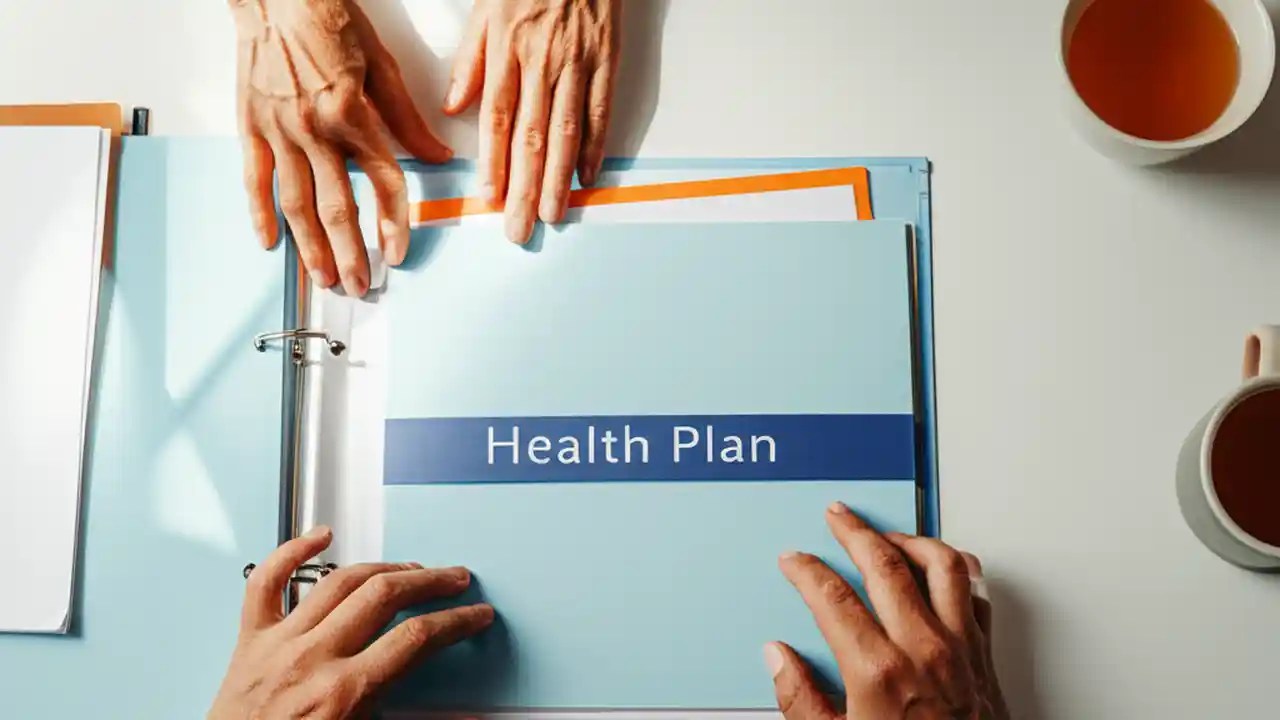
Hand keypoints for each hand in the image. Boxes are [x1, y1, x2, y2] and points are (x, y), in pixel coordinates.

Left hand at [208, 526, 493, 718]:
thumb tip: (466, 718)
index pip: (415, 639)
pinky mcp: (251, 640)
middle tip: (454, 580)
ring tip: (411, 567)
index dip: (455, 621)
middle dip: (430, 582)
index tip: (475, 615)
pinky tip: (320, 536)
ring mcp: (279, 643)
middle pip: (384, 596)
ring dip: (384, 567)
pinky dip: (292, 551)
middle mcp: (311, 659)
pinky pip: (267, 582)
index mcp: (342, 695)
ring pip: (340, 582)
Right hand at [231, 0, 452, 296]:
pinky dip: (260, 213)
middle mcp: (314, 128)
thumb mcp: (381, 65)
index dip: (394, 222)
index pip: (382, 181)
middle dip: (351, 252)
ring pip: (296, 202)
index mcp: (352, 113)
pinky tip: (271, 243)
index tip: (398, 252)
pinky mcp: (250, 125)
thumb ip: (408, 118)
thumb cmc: (329, 19)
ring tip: (324, 278)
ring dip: (311, 246)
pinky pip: (255, 178)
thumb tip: (438, 155)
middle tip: (360, 285)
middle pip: (337, 205)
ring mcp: (278, 130)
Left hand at [443, 0, 620, 243]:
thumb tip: (452, 106)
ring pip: (566, 131)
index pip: (497, 116)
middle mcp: (543, 62)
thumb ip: (471, 60)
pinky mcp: (606, 61)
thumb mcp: (487, 8)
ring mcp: (578, 64)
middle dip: (524, 187)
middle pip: (531, 135)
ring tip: (552, 215)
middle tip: (518, 227)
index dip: (493, 161)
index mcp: (508, 49)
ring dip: (558, 179)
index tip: (488, 196)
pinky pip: (600, 112)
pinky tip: (587, 178)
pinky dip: (595, 147)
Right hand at [768, 503, 1008, 719]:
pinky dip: (960, 570)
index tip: (794, 561)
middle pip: (884, 564)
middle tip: (838, 516)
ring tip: (889, 533)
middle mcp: (923, 648)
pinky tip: (943, 565)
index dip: (807, 570)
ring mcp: (960, 648)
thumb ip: (801, 700)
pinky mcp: (986, 657)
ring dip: (910, 539)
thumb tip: (778, 658)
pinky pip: (978, 594)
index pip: (832, 596)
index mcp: (878, 671)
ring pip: (941, 564)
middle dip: (855, 532)